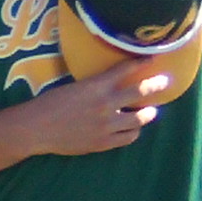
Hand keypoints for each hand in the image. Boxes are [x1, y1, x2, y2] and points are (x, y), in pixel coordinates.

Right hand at [29, 57, 170, 157]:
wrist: (36, 128)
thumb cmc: (49, 103)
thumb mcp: (73, 87)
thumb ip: (95, 86)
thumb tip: (110, 84)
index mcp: (96, 86)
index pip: (125, 70)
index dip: (141, 63)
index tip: (153, 57)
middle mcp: (106, 104)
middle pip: (140, 93)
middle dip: (156, 85)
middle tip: (165, 82)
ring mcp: (106, 125)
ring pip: (139, 118)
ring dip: (148, 113)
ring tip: (151, 111)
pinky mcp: (103, 142)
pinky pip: (128, 137)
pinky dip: (134, 131)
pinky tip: (133, 129)